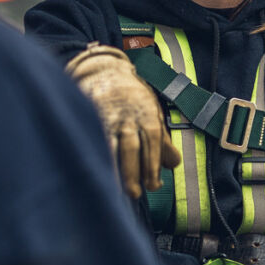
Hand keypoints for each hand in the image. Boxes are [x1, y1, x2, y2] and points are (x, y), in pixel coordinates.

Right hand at [65, 42, 181, 197]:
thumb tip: (174, 165)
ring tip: (115, 188)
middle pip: (132, 147)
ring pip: (112, 144)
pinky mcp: (90, 117)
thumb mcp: (153, 112)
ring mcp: (108, 117)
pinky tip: (95, 167)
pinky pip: (93, 138)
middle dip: (134, 171)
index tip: (153, 185)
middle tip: (136, 193)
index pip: (153, 144)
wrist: (105, 71)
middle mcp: (128, 117)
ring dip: (114, 168)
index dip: (153, 166)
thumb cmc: (133, 96)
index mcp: (148, 116)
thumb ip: (162, 140)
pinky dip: (95, 153)